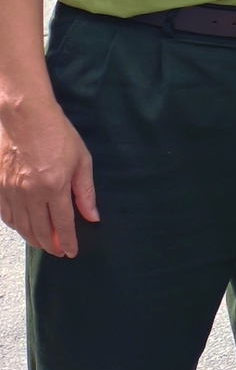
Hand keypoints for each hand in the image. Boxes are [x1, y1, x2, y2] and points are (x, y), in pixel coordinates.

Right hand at [0, 100, 96, 255]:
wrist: (25, 117)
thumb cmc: (58, 134)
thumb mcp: (81, 160)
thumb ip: (85, 192)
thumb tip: (92, 216)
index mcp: (54, 187)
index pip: (63, 224)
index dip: (68, 241)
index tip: (72, 252)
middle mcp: (30, 193)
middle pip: (40, 230)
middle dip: (51, 245)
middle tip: (59, 252)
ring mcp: (10, 191)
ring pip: (21, 226)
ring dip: (33, 239)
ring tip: (44, 243)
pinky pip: (6, 215)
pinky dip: (16, 226)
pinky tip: (25, 228)